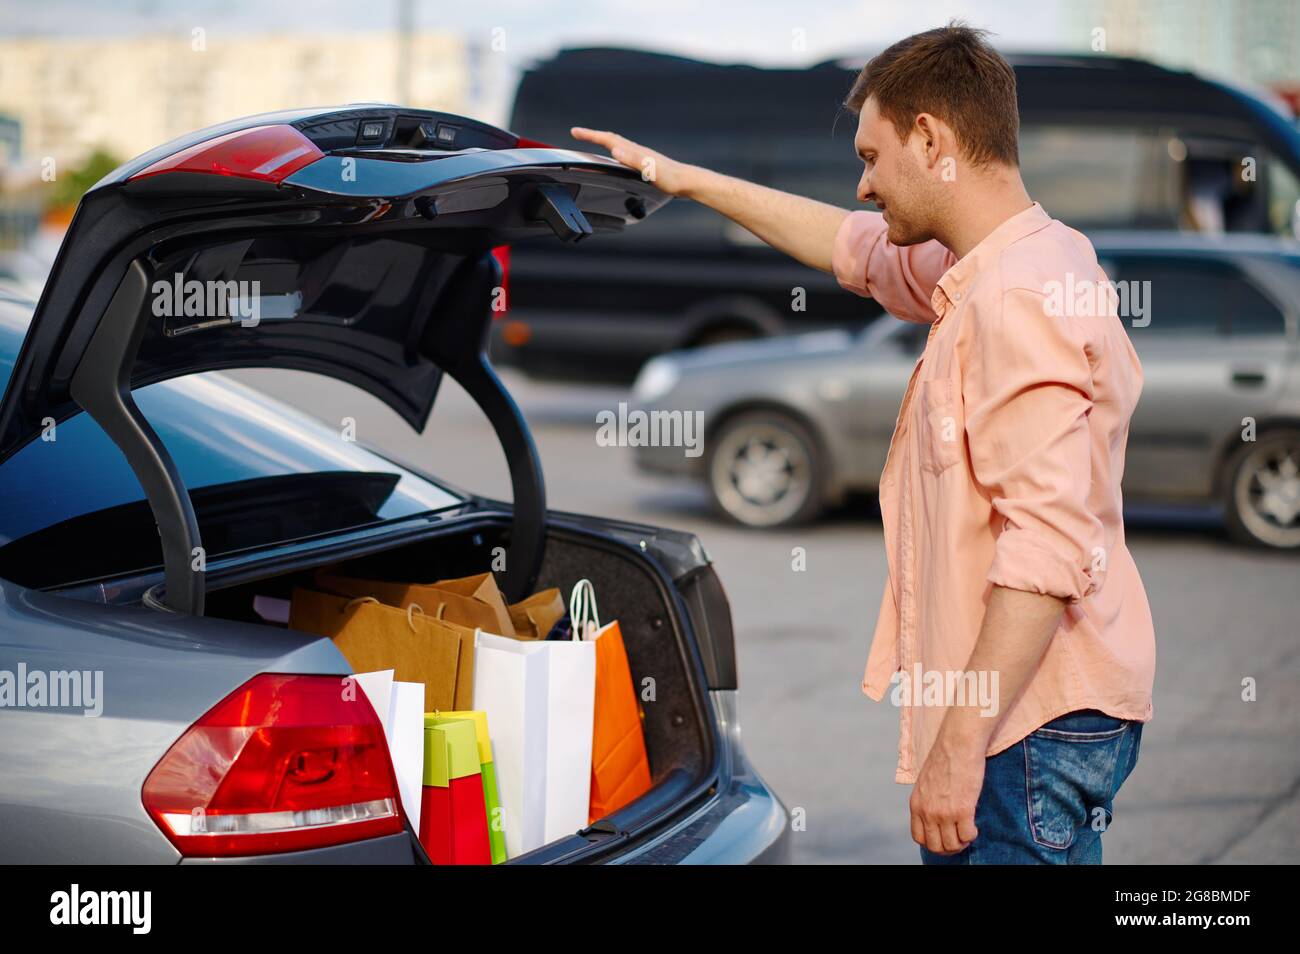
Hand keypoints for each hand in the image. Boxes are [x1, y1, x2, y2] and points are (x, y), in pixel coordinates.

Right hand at [569, 127, 695, 195]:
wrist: (687, 182)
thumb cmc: (671, 179)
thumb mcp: (650, 170)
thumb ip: (632, 159)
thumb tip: (615, 150)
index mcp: (634, 151)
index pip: (608, 139)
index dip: (590, 135)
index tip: (575, 132)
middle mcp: (637, 151)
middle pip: (610, 139)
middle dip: (592, 136)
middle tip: (578, 134)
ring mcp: (641, 156)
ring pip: (617, 145)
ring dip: (603, 141)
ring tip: (592, 142)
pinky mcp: (646, 164)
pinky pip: (625, 154)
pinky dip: (615, 152)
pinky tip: (617, 159)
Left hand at [909, 729, 984, 854]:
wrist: (957, 743)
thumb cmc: (946, 758)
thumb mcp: (926, 782)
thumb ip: (928, 801)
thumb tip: (936, 817)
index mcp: (916, 804)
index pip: (919, 838)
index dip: (933, 843)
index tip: (944, 837)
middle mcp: (927, 811)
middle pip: (935, 846)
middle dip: (949, 847)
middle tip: (959, 838)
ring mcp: (944, 812)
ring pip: (952, 845)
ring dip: (962, 842)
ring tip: (967, 830)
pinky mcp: (962, 809)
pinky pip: (967, 836)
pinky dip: (972, 835)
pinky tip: (974, 825)